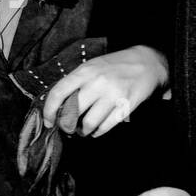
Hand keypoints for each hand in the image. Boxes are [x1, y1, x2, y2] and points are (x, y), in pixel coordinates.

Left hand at [42, 45, 168, 136]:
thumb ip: (76, 83)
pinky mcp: (126, 106)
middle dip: (67, 125)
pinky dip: (97, 132)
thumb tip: (58, 106)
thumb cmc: (114, 66)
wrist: (147, 62)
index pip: (59, 92)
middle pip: (73, 112)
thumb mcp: (92, 67)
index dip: (49, 111)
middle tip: (68, 128)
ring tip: (83, 130)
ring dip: (83, 131)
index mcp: (85, 71)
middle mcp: (97, 82)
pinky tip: (96, 130)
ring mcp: (113, 95)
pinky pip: (106, 127)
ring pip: (89, 123)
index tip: (48, 121)